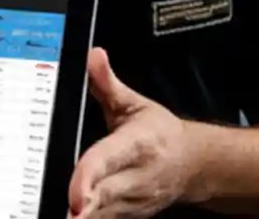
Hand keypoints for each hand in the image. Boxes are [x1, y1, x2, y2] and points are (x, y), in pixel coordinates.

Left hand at [68, 48, 199, 218]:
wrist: (192, 165)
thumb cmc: (159, 134)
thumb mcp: (134, 104)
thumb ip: (108, 84)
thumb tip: (93, 56)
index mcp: (138, 144)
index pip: (108, 159)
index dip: (90, 176)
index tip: (76, 194)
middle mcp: (137, 176)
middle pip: (106, 194)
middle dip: (85, 205)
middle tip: (65, 214)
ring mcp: (134, 201)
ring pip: (105, 213)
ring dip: (86, 217)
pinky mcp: (129, 216)